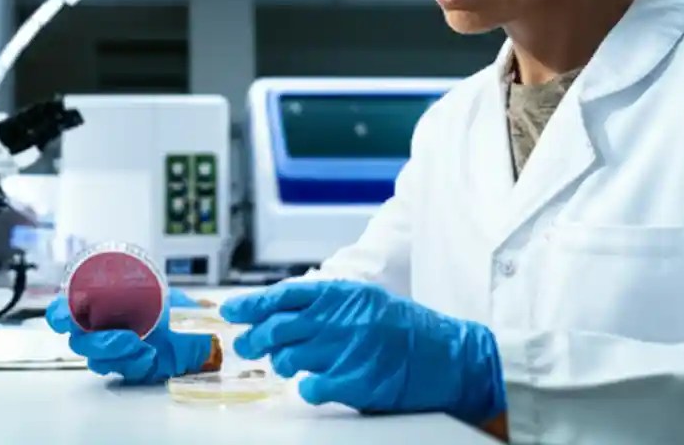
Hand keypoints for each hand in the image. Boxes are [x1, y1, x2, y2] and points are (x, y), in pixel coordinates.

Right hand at [46, 288, 217, 383]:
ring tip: (142, 346)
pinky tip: (149, 356)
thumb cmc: (178, 310)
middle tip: (126, 337)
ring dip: (117, 354)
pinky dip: (134, 365)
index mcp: (103, 303)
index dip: (59, 314)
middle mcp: (102, 328)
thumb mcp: (163, 292)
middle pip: (78, 341)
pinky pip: (119, 371)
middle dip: (98, 342)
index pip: (66, 309)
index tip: (64, 319)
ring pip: (96, 360)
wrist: (200, 335)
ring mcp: (113, 350)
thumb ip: (145, 291)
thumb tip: (137, 286)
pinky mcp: (127, 368)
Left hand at [220, 280, 505, 423]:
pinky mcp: (357, 381)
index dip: (252, 304)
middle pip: (278, 327)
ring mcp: (349, 349)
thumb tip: (279, 314)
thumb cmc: (407, 331)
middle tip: (246, 346)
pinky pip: (311, 387)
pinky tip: (315, 384)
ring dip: (282, 363)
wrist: (451, 357)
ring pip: (289, 357)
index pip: (285, 296)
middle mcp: (342, 318)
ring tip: (292, 365)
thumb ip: (326, 305)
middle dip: (255, 338)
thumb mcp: (365, 303)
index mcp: (344, 294)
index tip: (231, 311)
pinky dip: (306, 388)